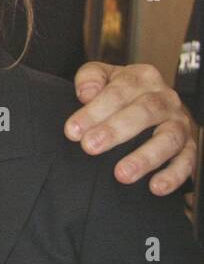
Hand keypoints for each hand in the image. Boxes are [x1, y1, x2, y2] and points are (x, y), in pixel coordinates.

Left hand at [67, 61, 198, 195]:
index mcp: (143, 78)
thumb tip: (86, 93)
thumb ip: (90, 78)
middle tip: (90, 147)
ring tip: (121, 174)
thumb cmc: (122, 92)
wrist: (156, 103)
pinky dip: (173, 175)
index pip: (118, 92)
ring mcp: (180, 123)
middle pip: (144, 111)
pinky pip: (187, 161)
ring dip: (145, 157)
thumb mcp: (104, 76)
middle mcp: (165, 98)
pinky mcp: (189, 146)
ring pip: (168, 138)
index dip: (94, 111)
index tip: (72, 130)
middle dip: (115, 131)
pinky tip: (155, 187)